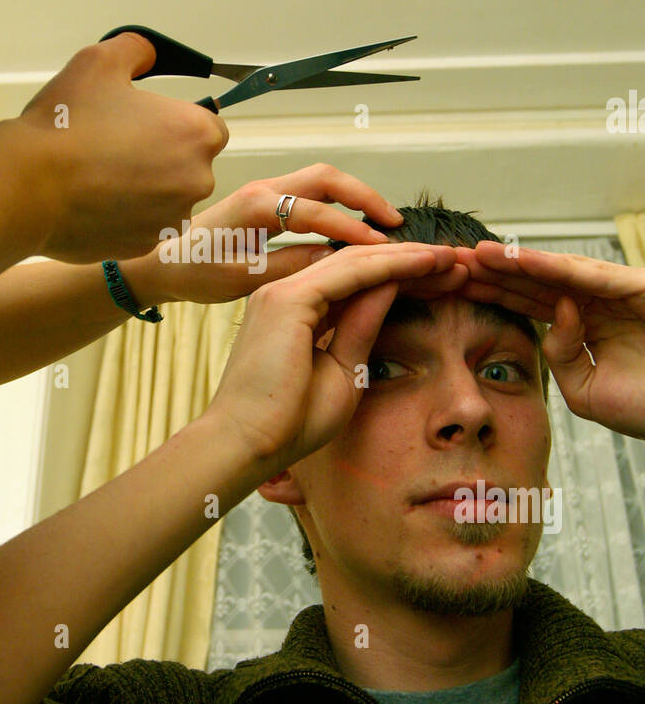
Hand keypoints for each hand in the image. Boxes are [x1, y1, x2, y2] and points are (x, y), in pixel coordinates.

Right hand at [15, 33, 228, 263]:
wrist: (29, 186)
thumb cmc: (67, 122)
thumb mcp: (101, 60)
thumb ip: (138, 50)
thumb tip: (150, 54)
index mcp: (196, 133)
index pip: (210, 128)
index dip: (177, 123)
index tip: (145, 123)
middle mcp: (197, 181)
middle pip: (191, 166)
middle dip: (162, 157)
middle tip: (116, 146)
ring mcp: (171, 219)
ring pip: (168, 199)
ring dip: (146, 189)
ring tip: (100, 176)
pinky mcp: (145, 246)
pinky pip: (144, 226)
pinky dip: (127, 216)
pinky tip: (94, 201)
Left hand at [129, 165, 405, 305]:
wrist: (161, 261)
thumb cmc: (194, 271)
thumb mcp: (242, 279)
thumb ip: (289, 266)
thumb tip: (334, 260)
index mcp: (256, 208)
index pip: (317, 213)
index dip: (352, 229)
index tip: (382, 246)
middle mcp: (263, 189)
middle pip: (327, 178)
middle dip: (364, 197)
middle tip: (394, 223)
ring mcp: (265, 190)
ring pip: (321, 180)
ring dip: (354, 196)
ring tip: (381, 222)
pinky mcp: (265, 199)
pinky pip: (311, 192)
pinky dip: (338, 201)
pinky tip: (352, 224)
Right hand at [205, 243, 461, 475]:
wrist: (247, 444)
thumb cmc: (289, 422)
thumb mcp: (343, 371)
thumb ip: (362, 329)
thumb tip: (390, 294)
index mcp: (293, 312)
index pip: (355, 282)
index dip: (401, 278)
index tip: (444, 283)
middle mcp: (284, 292)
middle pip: (358, 264)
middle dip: (410, 262)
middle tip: (456, 264)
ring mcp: (283, 291)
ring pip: (357, 260)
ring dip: (408, 258)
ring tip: (450, 259)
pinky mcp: (288, 299)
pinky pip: (350, 273)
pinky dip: (391, 265)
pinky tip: (426, 265)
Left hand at [453, 242, 644, 438]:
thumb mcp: (586, 392)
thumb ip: (560, 356)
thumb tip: (555, 316)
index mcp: (584, 325)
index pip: (528, 304)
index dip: (491, 294)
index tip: (451, 288)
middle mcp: (597, 303)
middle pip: (533, 282)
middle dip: (492, 272)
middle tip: (447, 261)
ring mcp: (616, 292)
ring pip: (555, 272)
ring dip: (514, 262)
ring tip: (476, 254)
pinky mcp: (636, 287)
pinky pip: (587, 275)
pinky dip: (551, 267)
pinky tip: (518, 261)